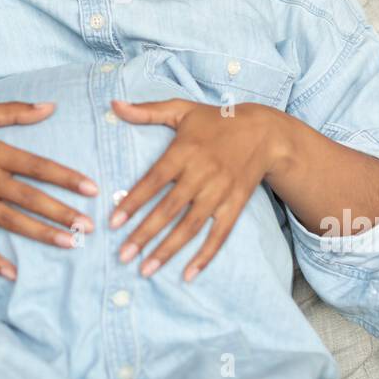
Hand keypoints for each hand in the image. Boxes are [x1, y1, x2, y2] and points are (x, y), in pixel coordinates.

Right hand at [0, 101, 97, 279]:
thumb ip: (15, 111)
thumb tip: (50, 106)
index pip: (37, 166)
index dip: (66, 177)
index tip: (92, 189)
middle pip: (29, 197)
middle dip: (61, 212)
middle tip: (89, 226)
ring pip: (11, 220)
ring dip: (41, 234)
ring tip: (69, 244)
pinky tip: (13, 273)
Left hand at [107, 98, 286, 280]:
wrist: (264, 132)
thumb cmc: (216, 120)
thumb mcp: (182, 109)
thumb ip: (147, 111)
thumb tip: (114, 105)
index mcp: (184, 152)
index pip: (154, 181)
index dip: (134, 201)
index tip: (114, 222)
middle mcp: (201, 174)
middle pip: (169, 209)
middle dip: (145, 234)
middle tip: (124, 255)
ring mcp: (219, 192)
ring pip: (191, 226)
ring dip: (168, 250)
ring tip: (146, 269)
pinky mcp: (235, 205)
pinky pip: (219, 234)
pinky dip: (205, 255)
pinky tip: (188, 274)